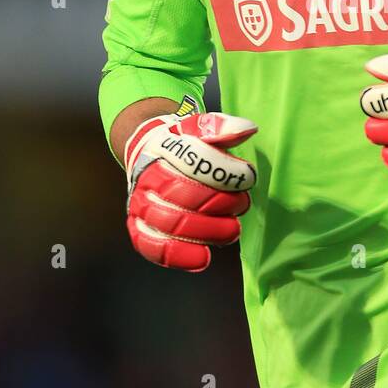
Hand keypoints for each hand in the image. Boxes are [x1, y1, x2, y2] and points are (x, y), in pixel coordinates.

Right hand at [124, 110, 256, 270]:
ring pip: (170, 223)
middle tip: (241, 205)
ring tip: (232, 231)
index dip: (224, 172)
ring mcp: (141, 205)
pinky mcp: (139, 229)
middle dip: (218, 203)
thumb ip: (221, 128)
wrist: (149, 156)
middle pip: (181, 195)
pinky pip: (152, 246)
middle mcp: (147, 178)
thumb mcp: (199, 129)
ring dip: (206, 230)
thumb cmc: (182, 145)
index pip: (193, 161)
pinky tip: (203, 259)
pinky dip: (177, 255)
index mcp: (162, 149)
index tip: (247, 177)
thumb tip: (247, 128)